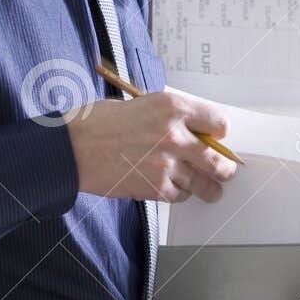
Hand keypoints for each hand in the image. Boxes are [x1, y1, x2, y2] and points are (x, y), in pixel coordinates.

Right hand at [66, 90, 237, 202]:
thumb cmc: (100, 122)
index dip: (220, 133)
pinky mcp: (155, 187)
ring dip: (207, 187)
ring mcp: (166, 164)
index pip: (218, 122)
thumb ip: (170, 117)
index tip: (219, 138)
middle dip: (225, 168)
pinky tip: (175, 188)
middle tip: (226, 171)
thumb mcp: (142, 104)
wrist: (73, 148)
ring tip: (211, 190)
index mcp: (173, 107)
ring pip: (203, 183)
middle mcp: (175, 135)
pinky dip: (180, 193)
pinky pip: (180, 195)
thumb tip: (193, 131)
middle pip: (217, 159)